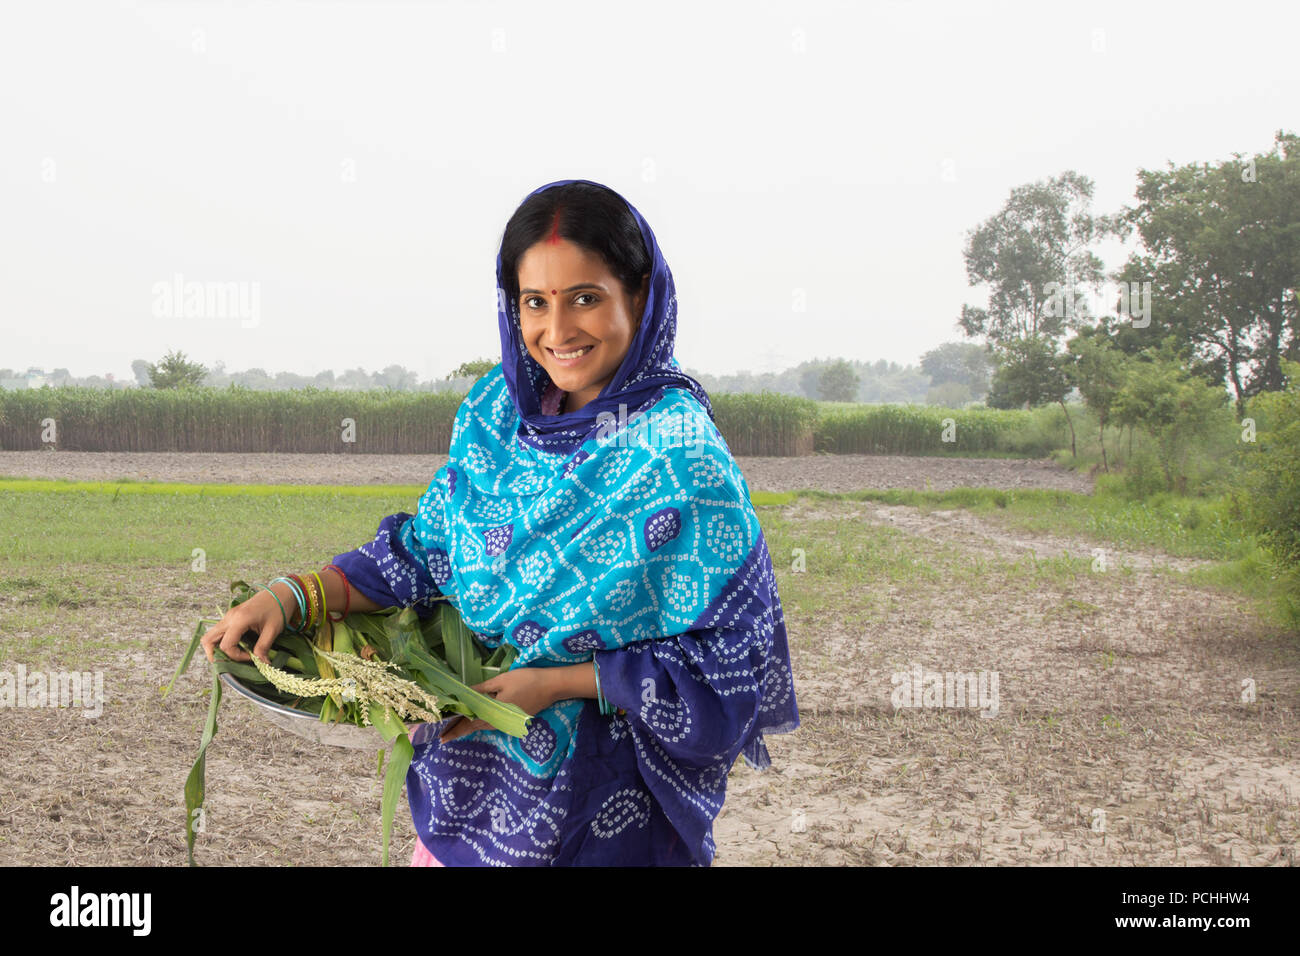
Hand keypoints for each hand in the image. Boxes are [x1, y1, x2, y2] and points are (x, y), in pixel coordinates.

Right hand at [200, 588, 286, 664]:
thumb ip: (263, 647)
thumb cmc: (279, 608)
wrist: (282, 592)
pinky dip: (223, 641)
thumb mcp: (273, 630)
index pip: (226, 645)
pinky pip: (220, 631)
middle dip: (215, 654)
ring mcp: (229, 616)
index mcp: (239, 620)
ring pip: (211, 635)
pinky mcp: (232, 616)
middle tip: (230, 662)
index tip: (251, 657)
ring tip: (233, 655)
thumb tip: (261, 663)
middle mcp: (229, 617)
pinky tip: (238, 645)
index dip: (236, 656)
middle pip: (208, 640)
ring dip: (217, 647)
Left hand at [438, 667, 558, 743]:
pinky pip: (492, 723)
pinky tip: (476, 720)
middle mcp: (497, 721)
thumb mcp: (501, 681)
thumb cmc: (525, 680)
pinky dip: (480, 723)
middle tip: (443, 736)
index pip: (468, 723)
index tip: (442, 738)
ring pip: (482, 726)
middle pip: (473, 727)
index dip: (454, 730)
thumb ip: (481, 689)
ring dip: (469, 728)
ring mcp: (506, 721)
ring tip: (455, 729)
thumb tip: (463, 694)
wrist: (550, 687)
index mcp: (491, 712)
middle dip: (458, 731)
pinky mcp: (512, 719)